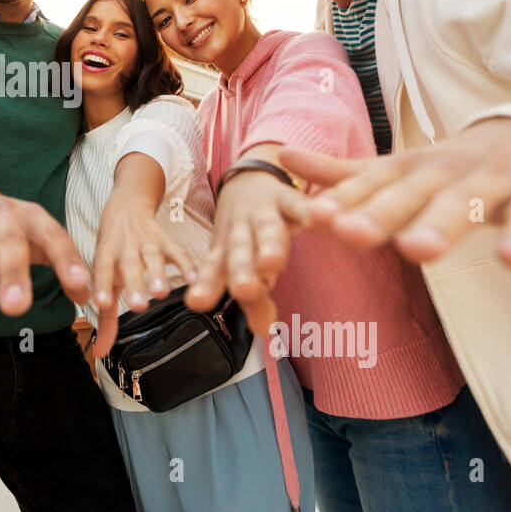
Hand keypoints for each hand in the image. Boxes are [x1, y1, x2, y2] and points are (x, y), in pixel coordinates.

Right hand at [0, 183, 89, 320]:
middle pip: (10, 241)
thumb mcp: (41, 240)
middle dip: (13, 273)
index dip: (67, 260)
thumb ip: (63, 266)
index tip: (78, 286)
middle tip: (16, 308)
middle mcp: (4, 214)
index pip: (54, 237)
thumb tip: (87, 297)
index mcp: (34, 217)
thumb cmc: (12, 229)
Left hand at [89, 199, 196, 358]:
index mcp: (105, 254)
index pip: (101, 269)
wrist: (127, 205)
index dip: (101, 285)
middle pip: (129, 265)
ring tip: (162, 293)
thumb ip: (106, 316)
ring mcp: (146, 241)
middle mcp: (125, 247)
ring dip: (157, 273)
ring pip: (152, 257)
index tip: (100, 302)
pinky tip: (195, 280)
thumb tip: (100, 353)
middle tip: (139, 305)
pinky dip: (187, 264)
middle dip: (134, 284)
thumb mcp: (105, 275)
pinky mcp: (166, 239)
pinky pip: (178, 251)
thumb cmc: (112, 249)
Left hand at [191, 167, 309, 336]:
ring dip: (269, 245)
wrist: (249, 178)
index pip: (214, 271)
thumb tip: (264, 333)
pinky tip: (313, 222)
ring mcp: (263, 214)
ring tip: (271, 262)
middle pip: (239, 252)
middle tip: (243, 290)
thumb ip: (255, 301)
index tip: (196, 302)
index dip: (206, 286)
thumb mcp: (245, 265)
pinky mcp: (286, 197)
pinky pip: (296, 204)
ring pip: (266, 230)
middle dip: (241, 271)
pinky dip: (304, 211)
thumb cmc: (245, 233)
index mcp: (225, 252)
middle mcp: (240, 233)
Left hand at [278, 117, 510, 268]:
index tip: (313, 217)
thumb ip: (348, 172)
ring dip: (441, 225)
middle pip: (411, 194)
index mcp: (415, 167)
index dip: (344, 199)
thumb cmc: (464, 165)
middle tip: (347, 234)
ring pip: (467, 204)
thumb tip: (284, 158)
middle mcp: (449, 170)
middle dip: (379, 213)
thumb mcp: (404, 167)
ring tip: (417, 250)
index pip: (373, 184)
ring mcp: (498, 181)